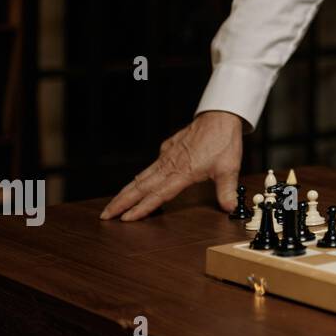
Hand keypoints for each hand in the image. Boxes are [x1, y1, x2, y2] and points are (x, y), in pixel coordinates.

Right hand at [100, 110, 243, 220]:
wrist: (220, 116)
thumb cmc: (223, 141)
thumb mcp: (229, 168)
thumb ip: (227, 190)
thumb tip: (229, 207)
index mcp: (182, 172)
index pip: (157, 195)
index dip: (142, 208)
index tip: (126, 219)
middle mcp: (170, 165)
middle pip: (141, 187)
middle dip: (122, 202)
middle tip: (106, 215)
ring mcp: (167, 156)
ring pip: (142, 177)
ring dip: (127, 191)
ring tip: (114, 204)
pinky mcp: (169, 148)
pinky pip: (151, 166)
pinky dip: (140, 177)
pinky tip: (137, 182)